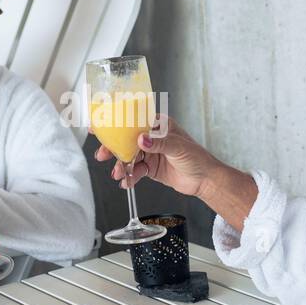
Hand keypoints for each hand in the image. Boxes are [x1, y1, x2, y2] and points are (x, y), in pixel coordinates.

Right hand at [95, 114, 217, 197]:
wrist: (205, 180)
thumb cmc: (197, 158)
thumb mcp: (178, 147)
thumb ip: (159, 143)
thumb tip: (142, 139)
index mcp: (159, 126)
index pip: (134, 121)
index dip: (117, 124)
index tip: (101, 126)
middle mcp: (152, 138)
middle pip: (126, 140)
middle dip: (113, 148)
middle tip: (102, 155)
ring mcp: (150, 154)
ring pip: (129, 157)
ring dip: (121, 165)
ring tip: (118, 174)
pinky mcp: (150, 169)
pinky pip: (135, 171)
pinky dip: (130, 177)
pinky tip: (127, 183)